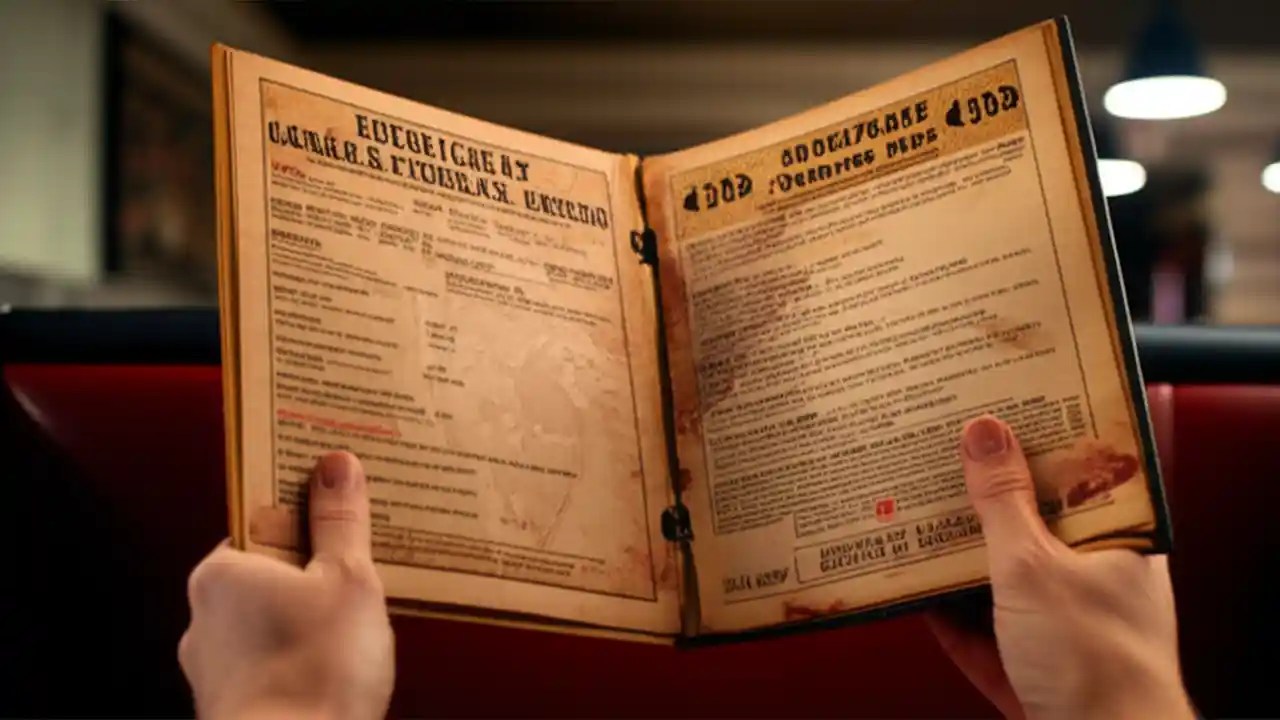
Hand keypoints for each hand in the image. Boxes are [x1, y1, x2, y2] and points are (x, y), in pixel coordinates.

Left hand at [180, 453, 393, 719]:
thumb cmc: (315, 671)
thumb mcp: (346, 578)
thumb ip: (340, 521)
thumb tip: (335, 465)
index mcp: (222, 572)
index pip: (260, 522)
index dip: (306, 516)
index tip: (341, 512)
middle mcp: (205, 617)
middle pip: (267, 573)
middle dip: (313, 572)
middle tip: (363, 569)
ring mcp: (214, 668)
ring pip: (269, 623)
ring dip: (308, 621)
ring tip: (358, 626)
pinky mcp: (234, 707)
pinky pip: (272, 665)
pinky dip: (302, 662)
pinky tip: (338, 668)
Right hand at [927, 416, 1193, 719]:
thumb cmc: (1093, 660)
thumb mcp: (1033, 565)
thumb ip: (1003, 500)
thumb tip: (984, 431)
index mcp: (1118, 542)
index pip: (1077, 477)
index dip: (1034, 443)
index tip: (993, 415)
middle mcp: (1093, 579)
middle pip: (1030, 526)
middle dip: (981, 501)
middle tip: (938, 461)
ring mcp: (1060, 626)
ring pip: (1000, 578)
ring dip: (957, 557)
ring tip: (911, 518)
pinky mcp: (1029, 666)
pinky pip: (980, 628)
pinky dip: (947, 611)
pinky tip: (912, 590)